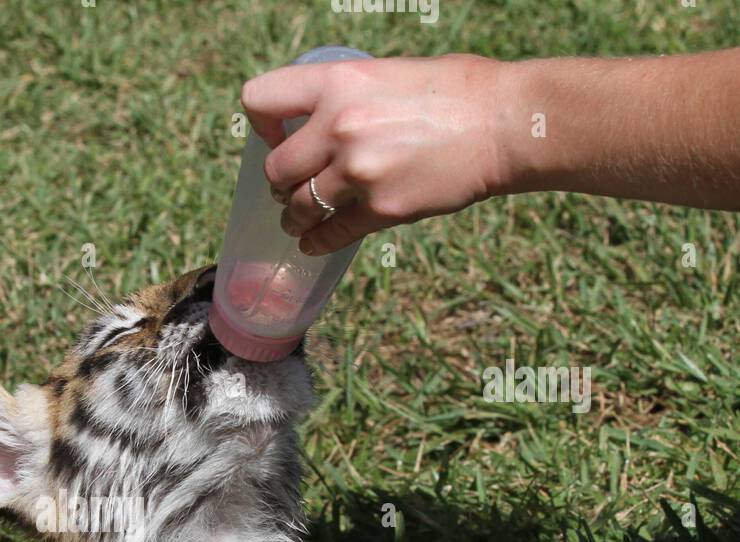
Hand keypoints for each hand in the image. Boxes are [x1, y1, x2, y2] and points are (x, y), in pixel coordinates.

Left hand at [240, 54, 511, 254]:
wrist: (507, 123)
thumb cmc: (455, 92)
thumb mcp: (389, 72)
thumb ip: (345, 96)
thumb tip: (310, 121)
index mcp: (338, 82)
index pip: (260, 100)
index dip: (260, 123)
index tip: (273, 136)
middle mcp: (340, 126)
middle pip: (275, 170)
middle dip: (279, 183)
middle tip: (291, 187)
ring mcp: (359, 171)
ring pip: (298, 208)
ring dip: (295, 217)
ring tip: (299, 218)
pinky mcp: (382, 208)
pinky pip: (331, 235)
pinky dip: (318, 243)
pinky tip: (315, 243)